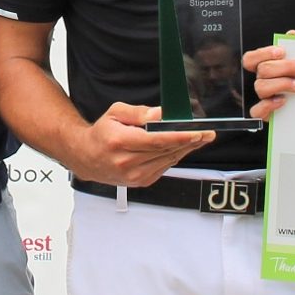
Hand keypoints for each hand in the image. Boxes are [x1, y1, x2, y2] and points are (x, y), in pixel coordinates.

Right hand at [72, 101, 212, 186]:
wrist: (87, 157)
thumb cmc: (102, 134)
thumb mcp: (116, 112)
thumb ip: (140, 113)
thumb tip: (161, 114)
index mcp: (120, 142)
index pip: (157, 141)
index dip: (180, 137)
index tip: (197, 132)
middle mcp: (127, 162)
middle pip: (166, 151)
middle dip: (190, 142)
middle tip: (208, 133)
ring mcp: (134, 176)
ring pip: (168, 161)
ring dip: (186, 150)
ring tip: (200, 139)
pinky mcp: (141, 182)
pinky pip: (164, 167)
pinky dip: (174, 157)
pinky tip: (182, 148)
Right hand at [244, 40, 294, 118]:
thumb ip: (294, 48)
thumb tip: (292, 35)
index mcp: (262, 67)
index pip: (252, 58)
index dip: (264, 53)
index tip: (282, 52)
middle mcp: (260, 80)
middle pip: (262, 70)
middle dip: (285, 67)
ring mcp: (260, 97)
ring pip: (260, 87)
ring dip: (282, 84)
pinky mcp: (264, 114)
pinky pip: (257, 111)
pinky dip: (269, 105)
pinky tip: (283, 101)